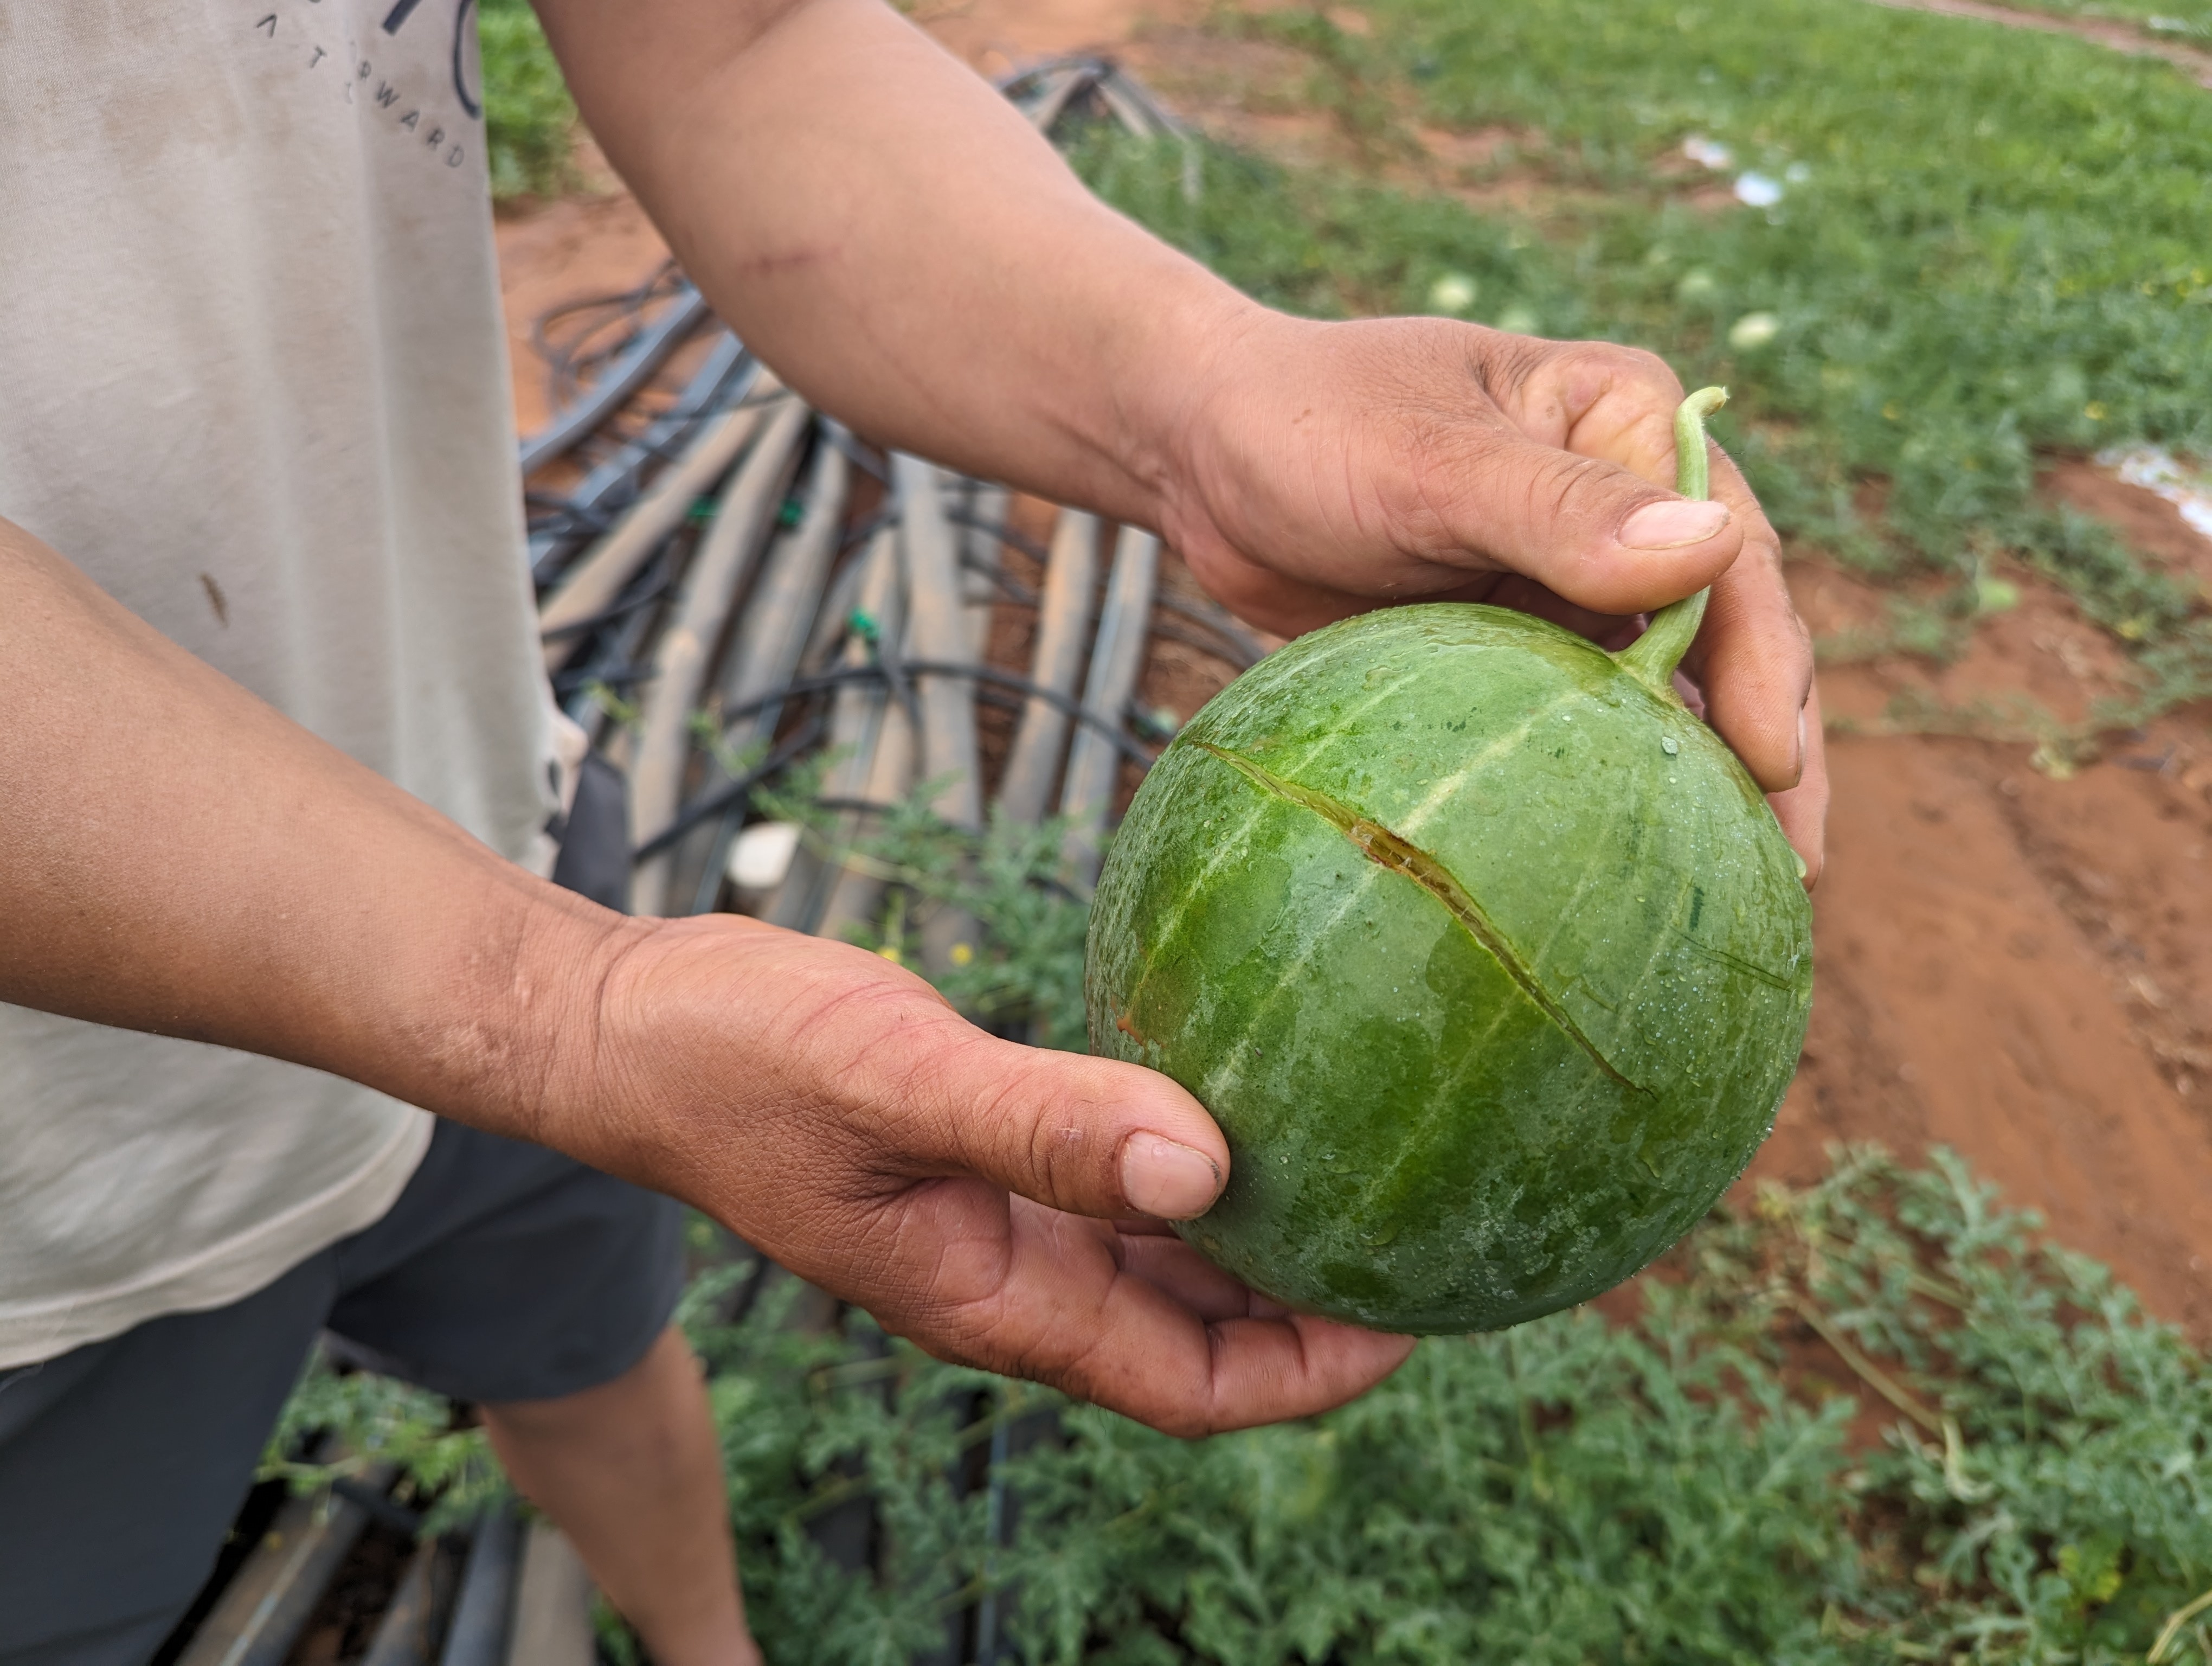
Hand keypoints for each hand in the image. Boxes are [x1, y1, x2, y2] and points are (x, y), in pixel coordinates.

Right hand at [546, 914, 1416, 1436]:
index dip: (1309, 1370)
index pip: (1188, 1383)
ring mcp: (989, 1220)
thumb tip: (1204, 1169)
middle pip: (1192, 1336)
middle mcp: (1004, 1277)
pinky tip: (1228, 1102)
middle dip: (1308, 1311)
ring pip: (1156, 1262)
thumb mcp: (894, 1082)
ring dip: (1251, 1239)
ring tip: (1358, 1176)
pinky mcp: (975, 1153)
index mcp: (991, 1298)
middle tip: (1421, 1240)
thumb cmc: (736, 1060)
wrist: (631, 1027)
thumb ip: (1042, 1127)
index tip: (1414, 1313)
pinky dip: (1178, 1160)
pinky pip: (1107, 1181)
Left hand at [1157, 311, 1824, 885]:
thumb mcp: (1427, 462)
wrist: (1197, 453)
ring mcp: (1566, 577)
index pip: (1731, 557)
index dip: (1767, 669)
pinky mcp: (1511, 638)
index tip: (1777, 772)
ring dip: (1698, 779)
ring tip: (1740, 895)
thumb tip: (1710, 547)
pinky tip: (1630, 863)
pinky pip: (1577, 719)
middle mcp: (1618, 502)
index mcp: (1630, 424)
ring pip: (1660, 689)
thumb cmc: (1306, 427)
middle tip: (1793, 875)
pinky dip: (1608, 782)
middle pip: (1724, 635)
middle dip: (1764, 746)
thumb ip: (1557, 509)